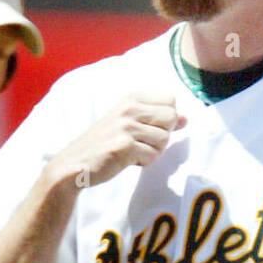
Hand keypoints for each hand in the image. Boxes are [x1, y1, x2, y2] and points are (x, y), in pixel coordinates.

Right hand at [49, 93, 185, 189]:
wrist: (75, 164)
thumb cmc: (105, 144)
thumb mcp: (130, 123)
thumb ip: (158, 119)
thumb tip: (186, 118)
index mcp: (131, 98)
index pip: (171, 100)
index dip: (165, 119)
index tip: (147, 128)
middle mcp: (129, 108)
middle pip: (172, 118)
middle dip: (162, 135)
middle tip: (141, 142)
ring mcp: (127, 126)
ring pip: (164, 139)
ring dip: (152, 151)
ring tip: (131, 151)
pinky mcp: (125, 146)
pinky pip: (153, 156)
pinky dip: (143, 162)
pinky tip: (126, 160)